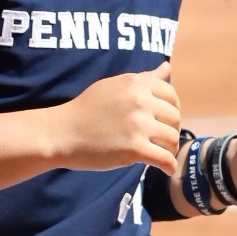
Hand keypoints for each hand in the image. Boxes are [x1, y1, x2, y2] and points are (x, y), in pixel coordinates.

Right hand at [45, 62, 182, 174]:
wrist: (62, 132)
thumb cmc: (87, 109)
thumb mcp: (114, 86)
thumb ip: (144, 78)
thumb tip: (168, 67)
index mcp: (136, 83)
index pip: (171, 95)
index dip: (172, 109)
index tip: (163, 120)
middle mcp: (139, 101)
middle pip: (174, 118)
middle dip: (171, 130)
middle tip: (161, 139)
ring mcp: (137, 125)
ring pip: (172, 138)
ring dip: (170, 149)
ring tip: (161, 153)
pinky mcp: (133, 149)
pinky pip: (165, 159)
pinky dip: (169, 166)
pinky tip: (165, 168)